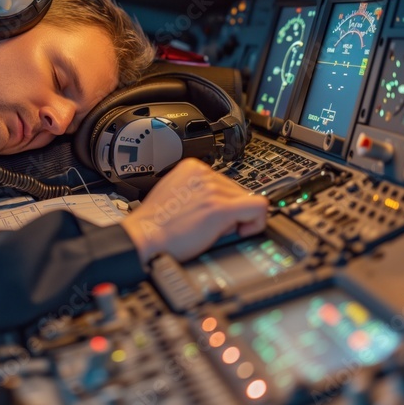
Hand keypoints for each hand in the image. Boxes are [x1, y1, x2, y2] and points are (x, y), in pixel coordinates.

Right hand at [121, 158, 268, 263]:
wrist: (144, 237)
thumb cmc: (156, 224)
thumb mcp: (176, 193)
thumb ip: (198, 192)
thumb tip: (222, 201)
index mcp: (193, 168)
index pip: (226, 183)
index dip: (224, 203)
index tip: (214, 216)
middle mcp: (204, 174)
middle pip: (240, 192)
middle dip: (231, 212)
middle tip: (210, 227)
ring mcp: (212, 189)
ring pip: (249, 201)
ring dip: (237, 220)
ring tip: (212, 230)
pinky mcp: (220, 208)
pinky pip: (258, 209)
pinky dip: (256, 222)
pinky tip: (240, 231)